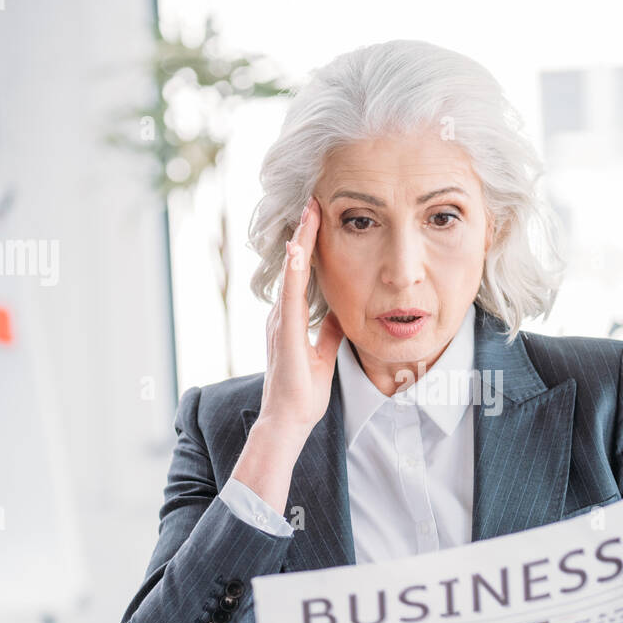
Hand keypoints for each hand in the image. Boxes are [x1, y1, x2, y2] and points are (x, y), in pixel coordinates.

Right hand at [259, 195, 344, 437]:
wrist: (288, 421)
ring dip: (299, 242)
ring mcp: (281, 322)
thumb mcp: (324, 355)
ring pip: (291, 273)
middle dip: (303, 233)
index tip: (318, 219)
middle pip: (293, 266)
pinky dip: (295, 271)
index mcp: (290, 320)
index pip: (302, 275)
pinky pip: (290, 296)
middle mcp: (281, 316)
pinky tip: (300, 250)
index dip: (309, 247)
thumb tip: (341, 312)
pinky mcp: (285, 333)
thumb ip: (330, 332)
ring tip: (308, 212)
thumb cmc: (303, 393)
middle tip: (312, 201)